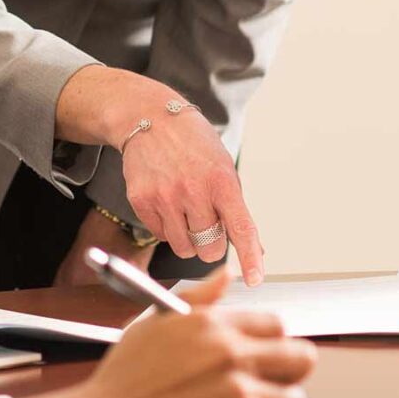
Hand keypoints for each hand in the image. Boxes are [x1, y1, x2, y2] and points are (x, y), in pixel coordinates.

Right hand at [58, 67, 266, 284]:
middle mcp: (194, 191)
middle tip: (207, 222)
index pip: (240, 228)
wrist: (150, 118)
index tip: (255, 279)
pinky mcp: (142, 201)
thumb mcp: (223, 167)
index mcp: (222, 181)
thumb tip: (256, 249)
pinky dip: (168, 227)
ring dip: (188, 238)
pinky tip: (167, 201)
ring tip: (186, 209)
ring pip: (184, 248)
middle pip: (209, 248)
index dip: (250, 258)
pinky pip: (161, 236)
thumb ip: (236, 209)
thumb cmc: (193, 144)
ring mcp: (166, 197)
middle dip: (211, 243)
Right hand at [76, 272, 315, 397]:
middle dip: (288, 371)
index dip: (270, 341)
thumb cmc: (123, 381)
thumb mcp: (155, 322)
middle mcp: (234, 357)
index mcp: (215, 326)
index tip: (261, 354)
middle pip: (302, 358)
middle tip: (268, 383)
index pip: (277, 325)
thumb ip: (199, 297)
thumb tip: (226, 274)